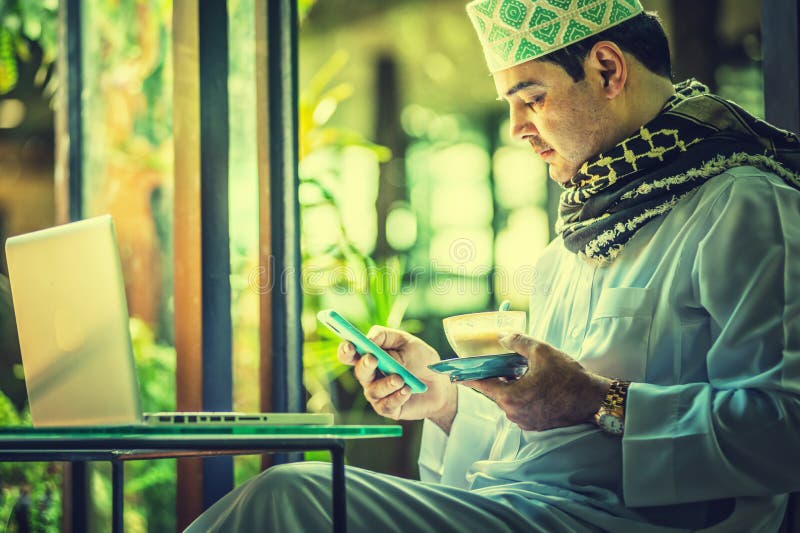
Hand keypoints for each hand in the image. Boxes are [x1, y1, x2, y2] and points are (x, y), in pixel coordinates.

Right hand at [337, 326, 456, 431]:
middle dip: (365, 365)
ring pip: (373, 390)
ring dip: (386, 383)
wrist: (441, 383)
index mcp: (370, 357)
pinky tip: (407, 390)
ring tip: (400, 378)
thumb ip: (386, 336)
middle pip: (359, 372)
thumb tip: (369, 338)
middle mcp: (370, 377)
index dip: (346, 350)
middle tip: (373, 359)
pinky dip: (397, 397)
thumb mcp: (407, 341)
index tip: (350, 344)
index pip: (350, 354)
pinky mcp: (389, 409)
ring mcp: (378, 394)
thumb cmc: (421, 360)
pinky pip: (387, 405)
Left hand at [462, 333, 610, 430]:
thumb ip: (517, 342)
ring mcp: (524, 422)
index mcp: (511, 397)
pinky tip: (533, 385)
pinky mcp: (534, 425)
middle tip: (501, 363)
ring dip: (511, 387)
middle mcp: (514, 413)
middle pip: (496, 392)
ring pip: (508, 400)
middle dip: (497, 377)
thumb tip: (500, 337)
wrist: (593, 400)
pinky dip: (521, 396)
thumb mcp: (541, 351)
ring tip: (524, 372)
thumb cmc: (568, 376)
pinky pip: (520, 408)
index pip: (482, 385)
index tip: (454, 375)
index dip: (467, 377)